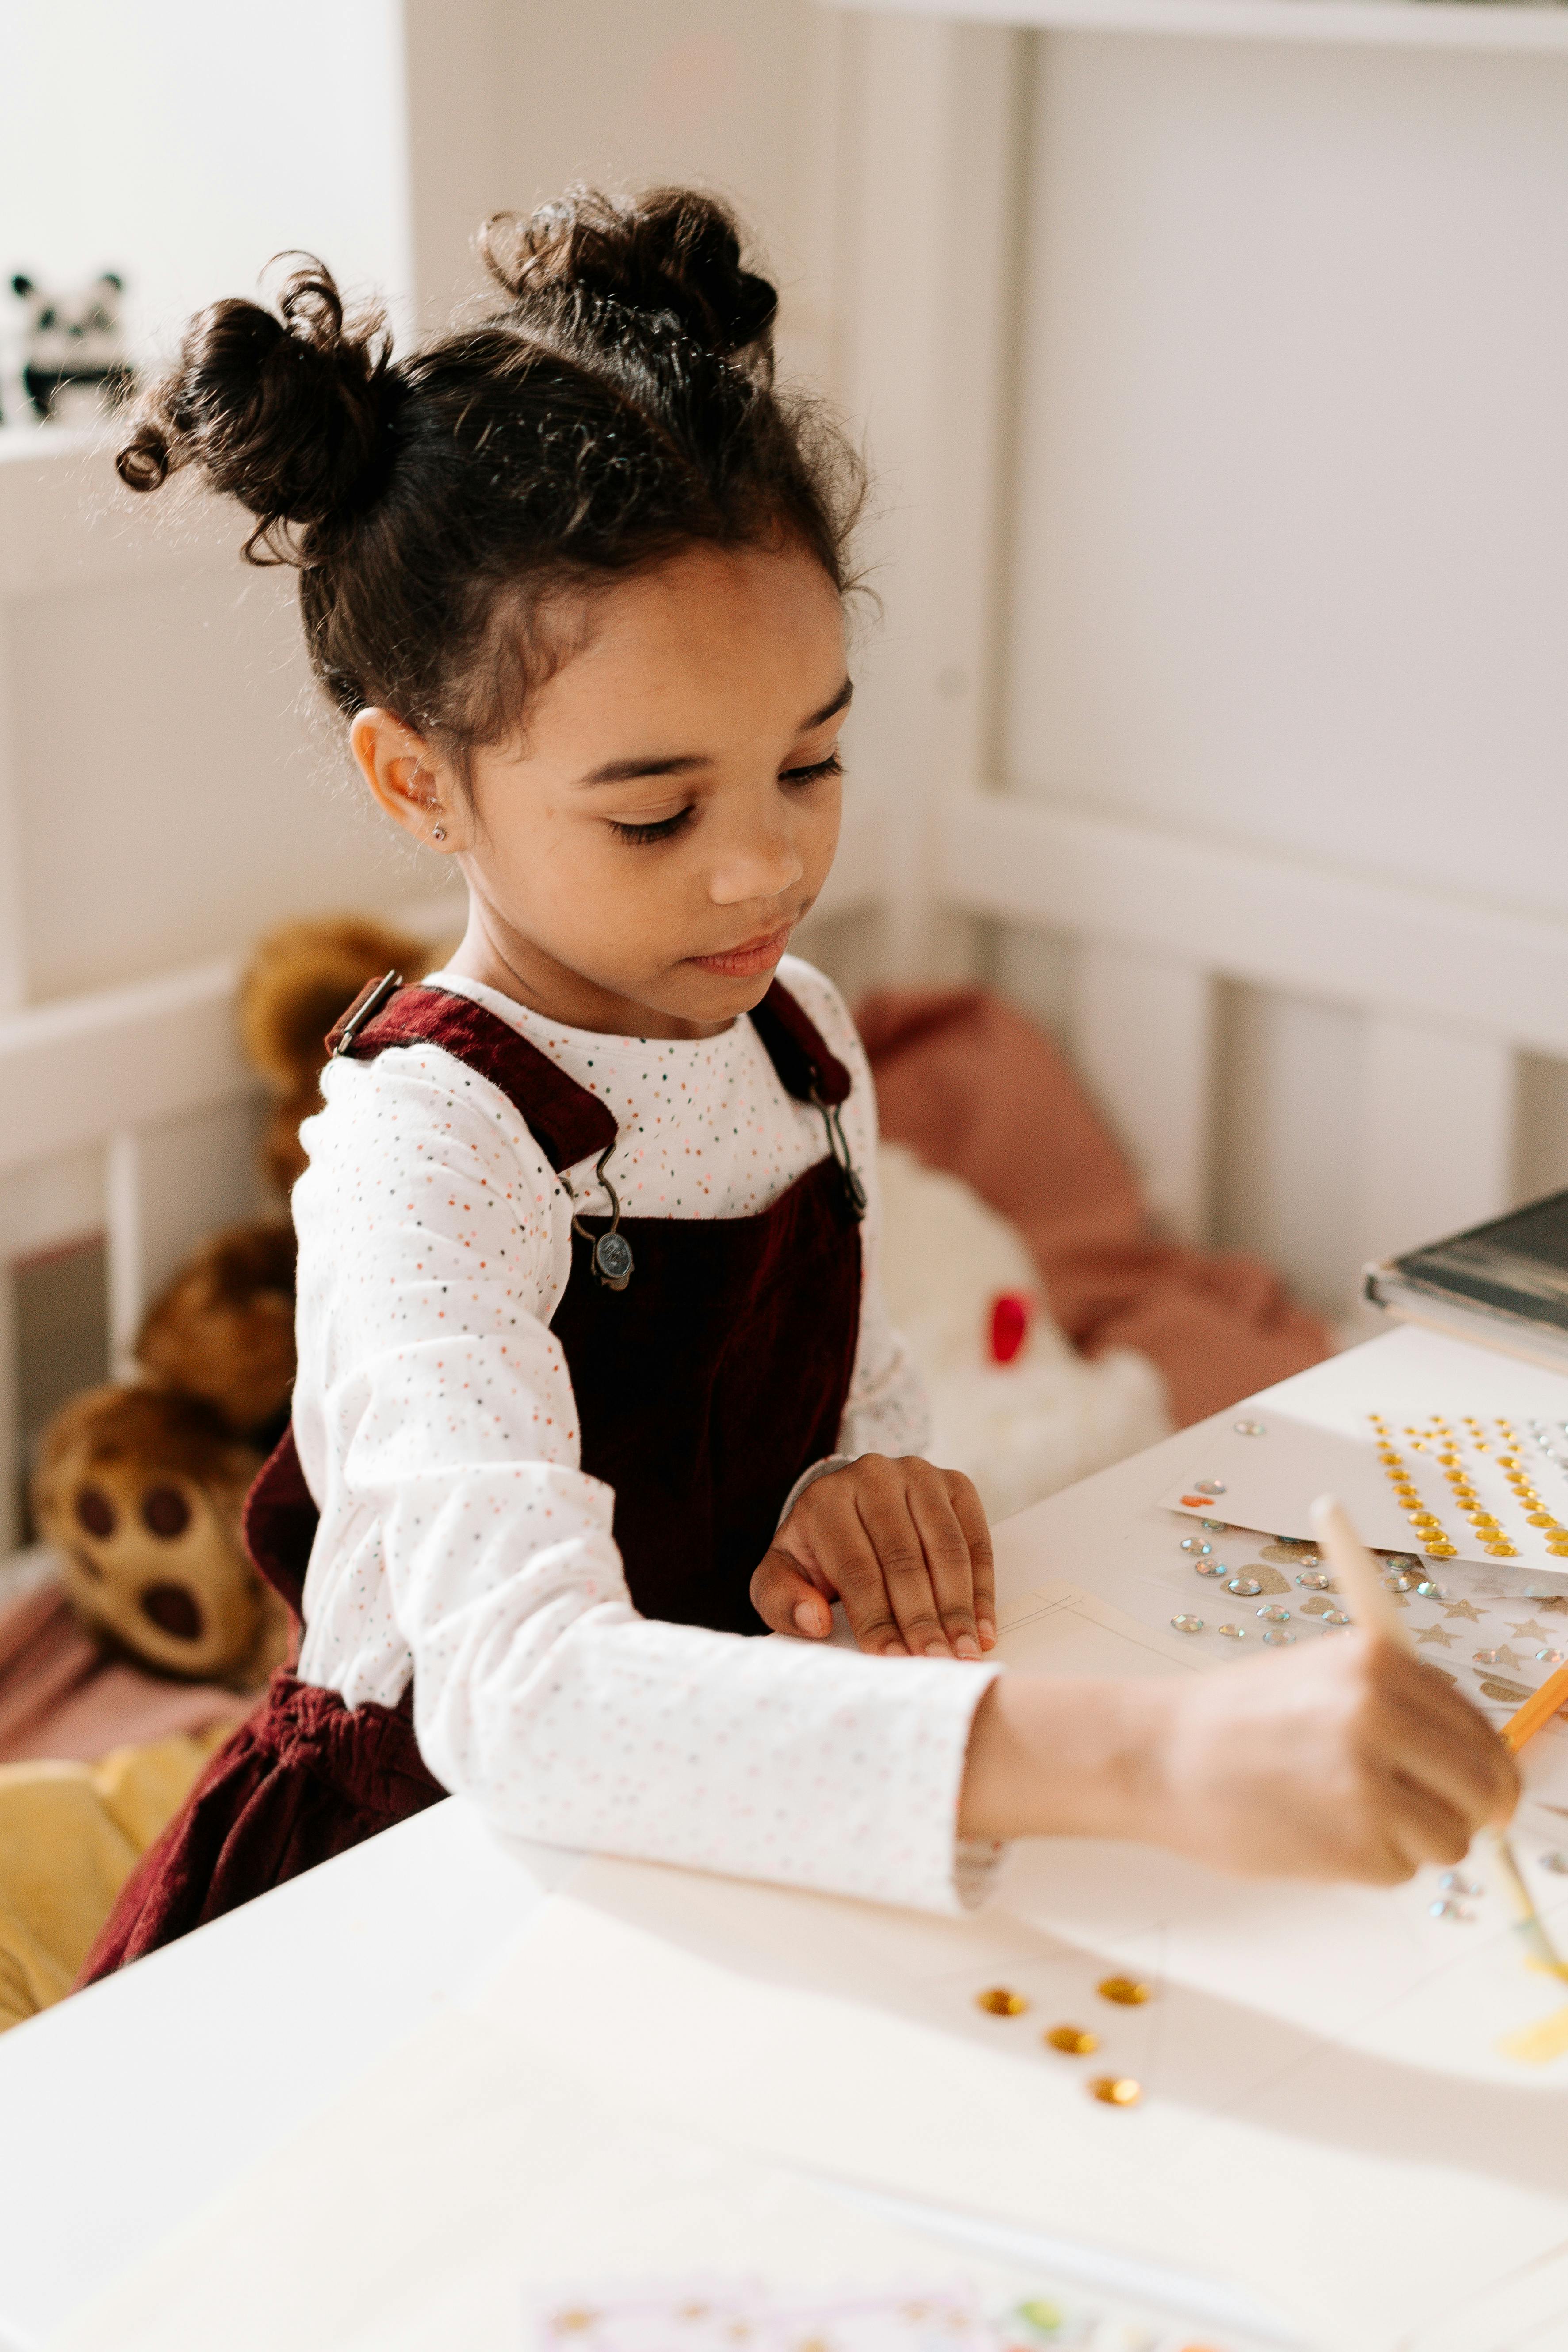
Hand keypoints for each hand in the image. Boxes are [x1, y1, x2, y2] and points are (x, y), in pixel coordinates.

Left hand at [752, 1455, 995, 1659]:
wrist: (846, 1508)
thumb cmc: (815, 1553)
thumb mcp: (781, 1577)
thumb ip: (783, 1601)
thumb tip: (815, 1620)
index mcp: (825, 1501)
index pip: (857, 1568)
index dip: (877, 1619)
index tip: (894, 1660)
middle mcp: (873, 1476)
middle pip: (904, 1559)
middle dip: (922, 1619)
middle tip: (936, 1663)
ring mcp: (918, 1475)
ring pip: (945, 1549)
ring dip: (958, 1607)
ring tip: (963, 1653)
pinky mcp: (954, 1483)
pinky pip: (976, 1540)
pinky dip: (982, 1588)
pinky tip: (981, 1627)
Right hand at [960, 1631, 1518, 1881]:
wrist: (1157, 1756)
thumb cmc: (1233, 1721)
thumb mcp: (1322, 1677)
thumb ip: (1399, 1707)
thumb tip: (1475, 1760)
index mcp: (1377, 1662)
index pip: (1477, 1727)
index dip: (1490, 1767)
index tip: (1491, 1791)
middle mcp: (1380, 1715)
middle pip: (1483, 1784)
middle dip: (1474, 1811)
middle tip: (1449, 1823)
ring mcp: (1369, 1783)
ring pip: (1452, 1838)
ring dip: (1415, 1841)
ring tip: (1349, 1820)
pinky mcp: (1354, 1845)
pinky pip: (1402, 1871)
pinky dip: (1372, 1865)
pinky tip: (1319, 1835)